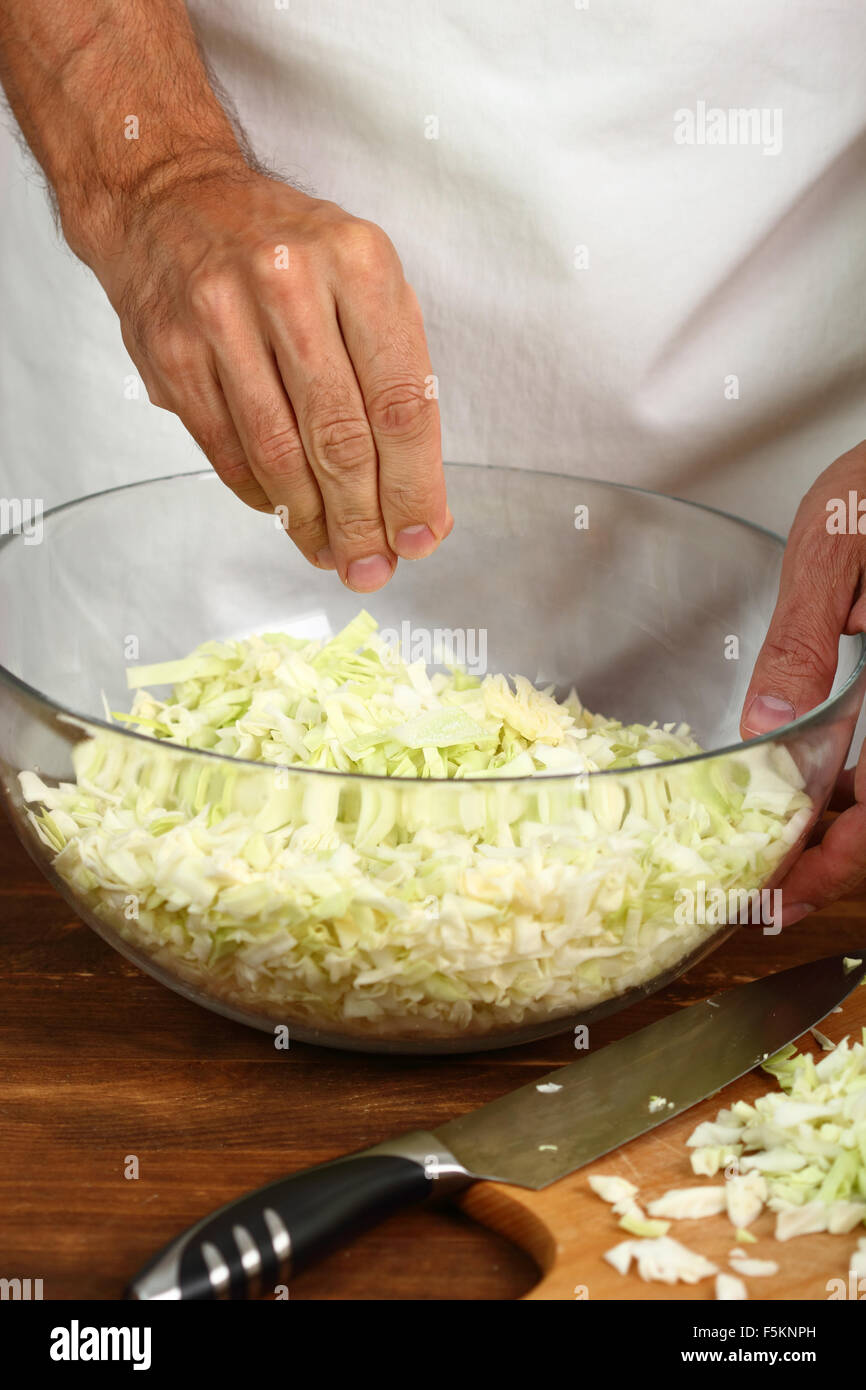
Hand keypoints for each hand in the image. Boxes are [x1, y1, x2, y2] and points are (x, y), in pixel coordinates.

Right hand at [90, 162, 449, 591]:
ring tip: (334, 556)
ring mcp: (221, 315)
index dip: (415, 485)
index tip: (423, 536)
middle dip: (364, 519)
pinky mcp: (172, 350)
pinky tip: (288, 515)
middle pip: (340, 437)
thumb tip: (420, 499)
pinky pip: (227, 448)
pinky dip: (263, 494)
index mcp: (359, 261)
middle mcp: (289, 282)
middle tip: (374, 568)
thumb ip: (397, 379)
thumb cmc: (289, 251)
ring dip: (313, 521)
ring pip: (279, 452)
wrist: (171, 197)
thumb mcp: (363, 281)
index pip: (399, 400)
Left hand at [741, 442, 865, 922]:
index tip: (782, 899)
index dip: (837, 865)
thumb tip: (767, 724)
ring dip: (846, 830)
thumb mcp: (841, 539)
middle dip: (835, 862)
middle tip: (768, 896)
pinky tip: (820, 793)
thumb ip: (808, 636)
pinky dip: (858, 787)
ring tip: (781, 857)